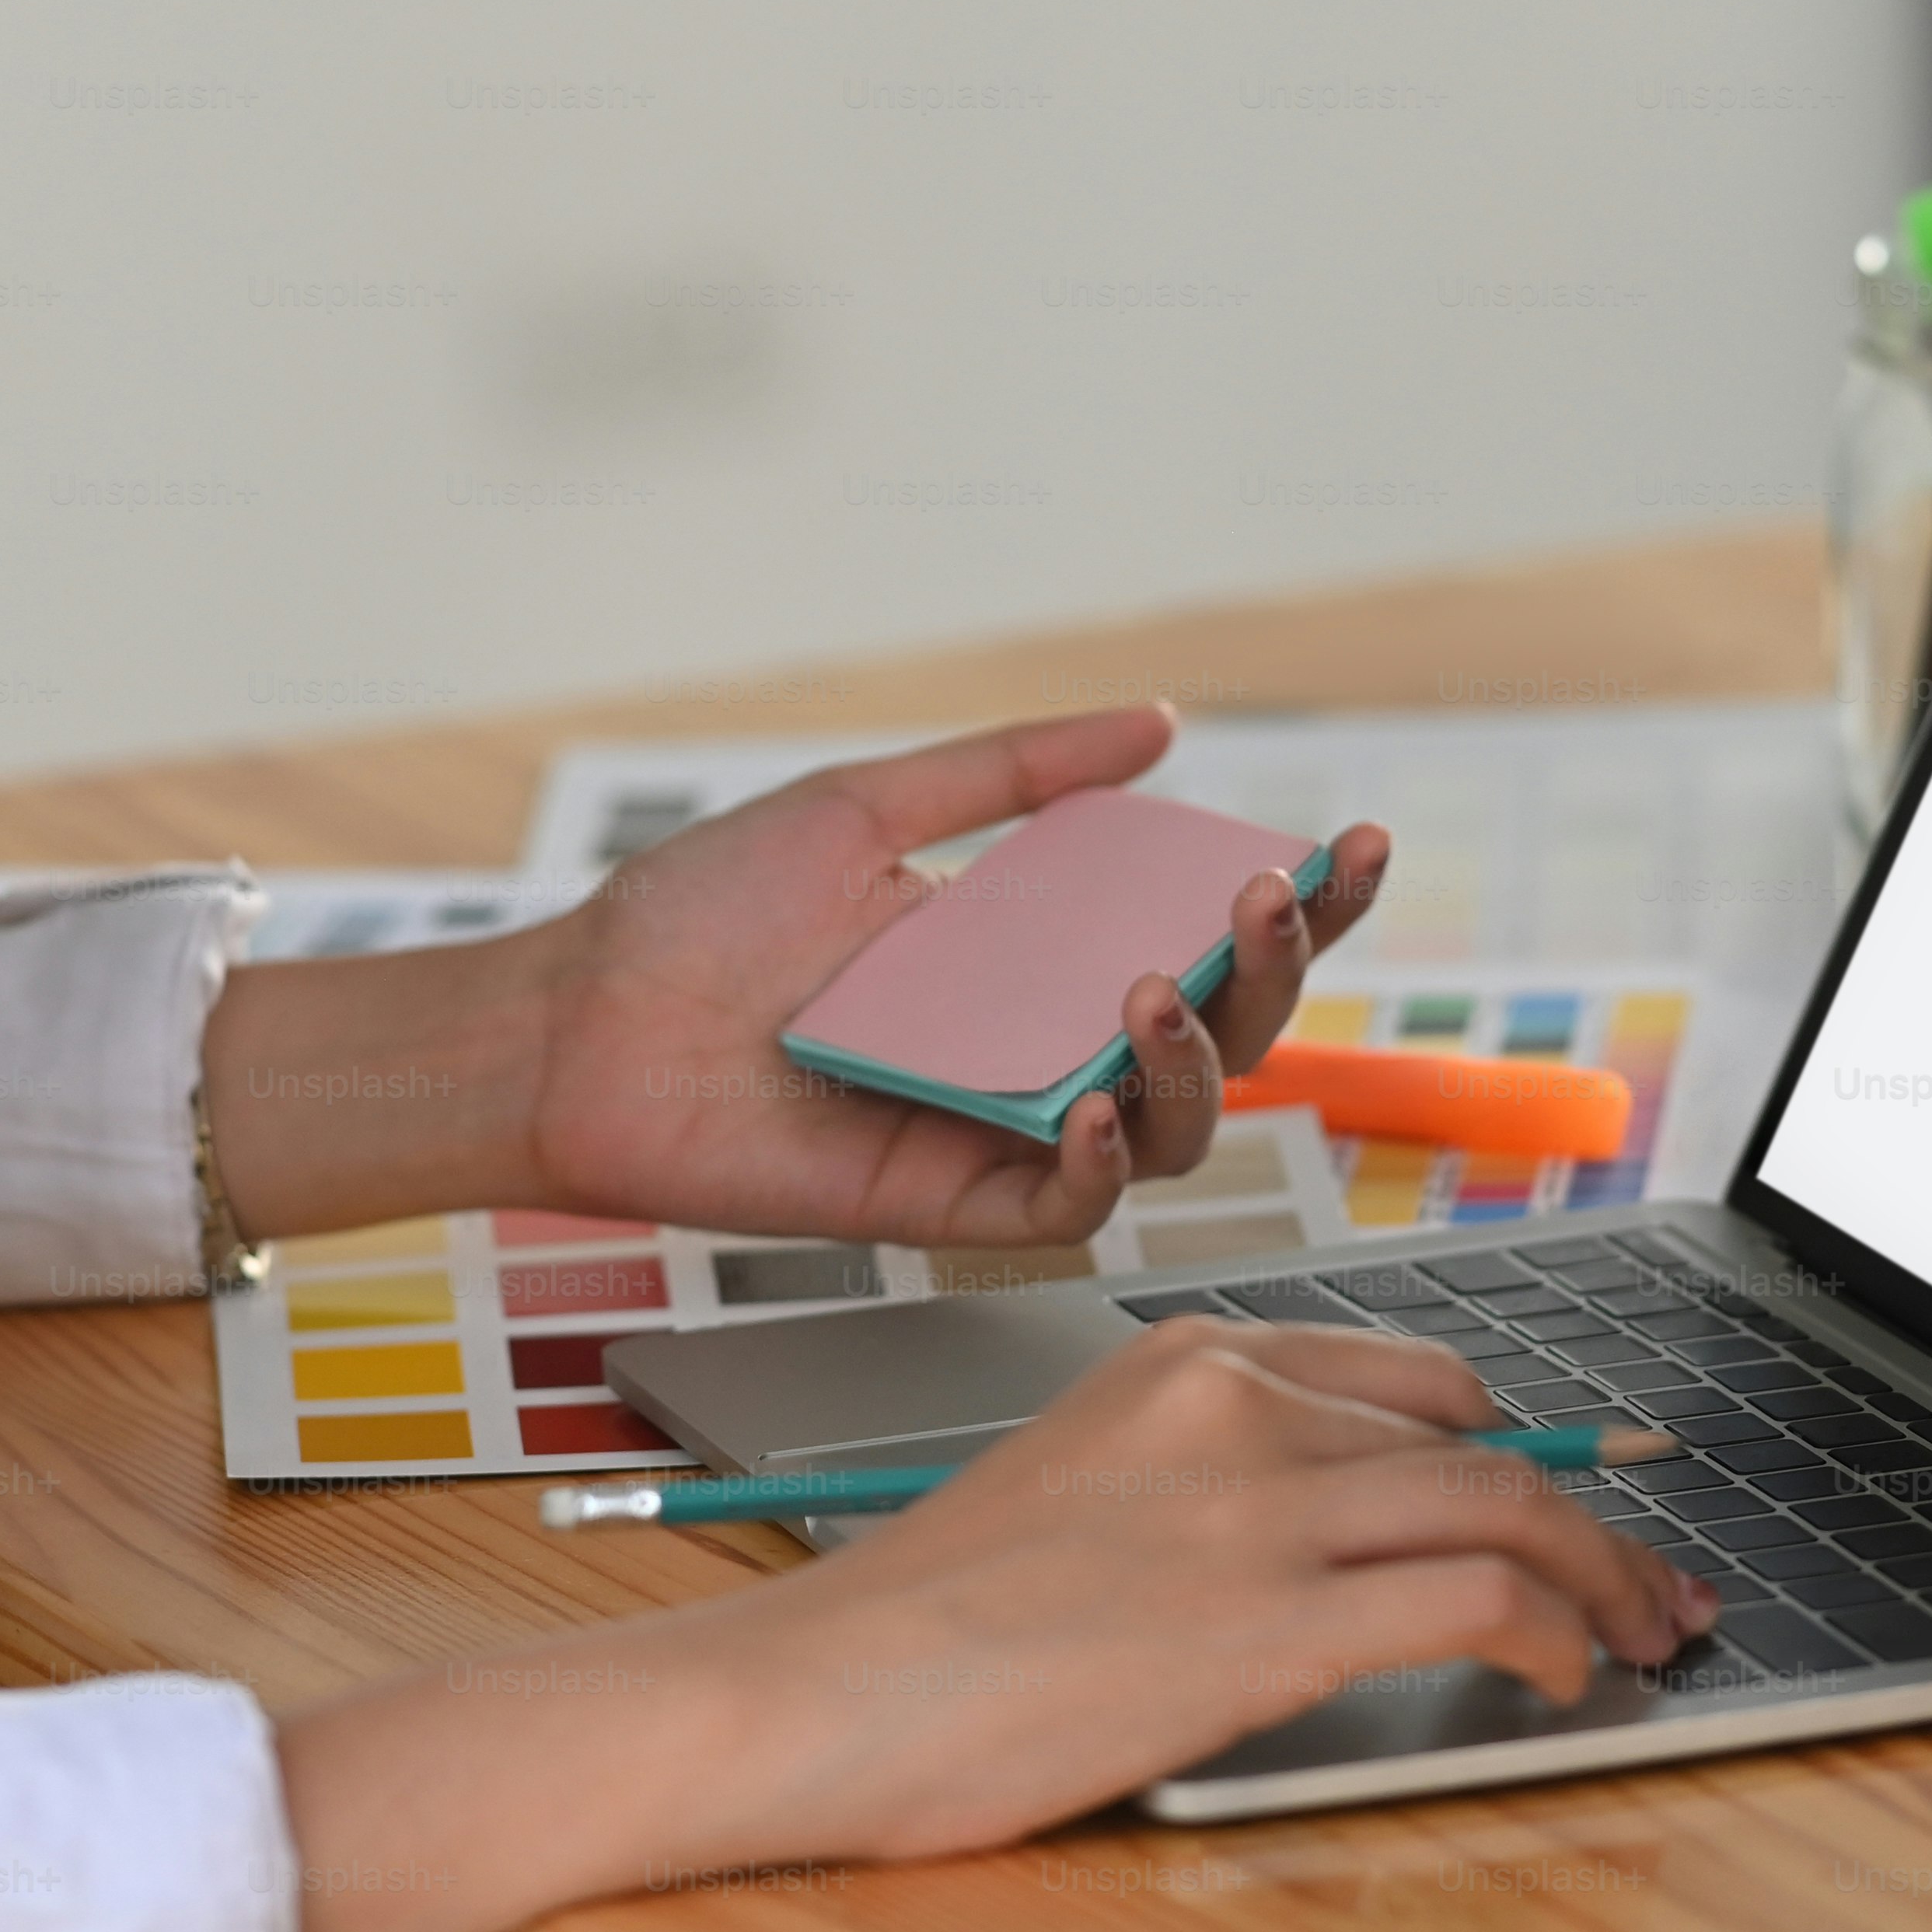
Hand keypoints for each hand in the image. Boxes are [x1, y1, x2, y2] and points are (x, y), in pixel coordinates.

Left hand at [520, 703, 1389, 1244]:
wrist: (582, 1016)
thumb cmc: (702, 917)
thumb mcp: (869, 805)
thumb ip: (1014, 770)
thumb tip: (1156, 722)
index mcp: (1041, 955)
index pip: (1204, 937)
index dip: (1299, 902)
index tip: (1349, 842)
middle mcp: (1042, 1045)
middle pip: (1220, 1032)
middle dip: (1275, 969)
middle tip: (1271, 898)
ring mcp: (1003, 1129)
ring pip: (1167, 1129)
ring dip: (1195, 1062)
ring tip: (1155, 988)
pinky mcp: (946, 1207)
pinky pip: (1065, 1209)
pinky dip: (1095, 1162)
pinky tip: (1086, 1108)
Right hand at [651, 1315, 1714, 1858]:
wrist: (815, 1691)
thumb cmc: (920, 1623)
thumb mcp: (1076, 1490)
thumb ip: (1201, 1481)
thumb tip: (1330, 1537)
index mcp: (1181, 1358)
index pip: (1409, 1374)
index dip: (1515, 1440)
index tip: (1567, 1498)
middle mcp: (1233, 1406)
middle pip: (1483, 1436)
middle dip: (1593, 1513)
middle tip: (1645, 1581)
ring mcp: (1255, 1509)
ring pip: (1512, 1506)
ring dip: (1608, 1580)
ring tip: (1640, 1637)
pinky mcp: (1269, 1622)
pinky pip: (1481, 1599)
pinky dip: (1558, 1636)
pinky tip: (1566, 1678)